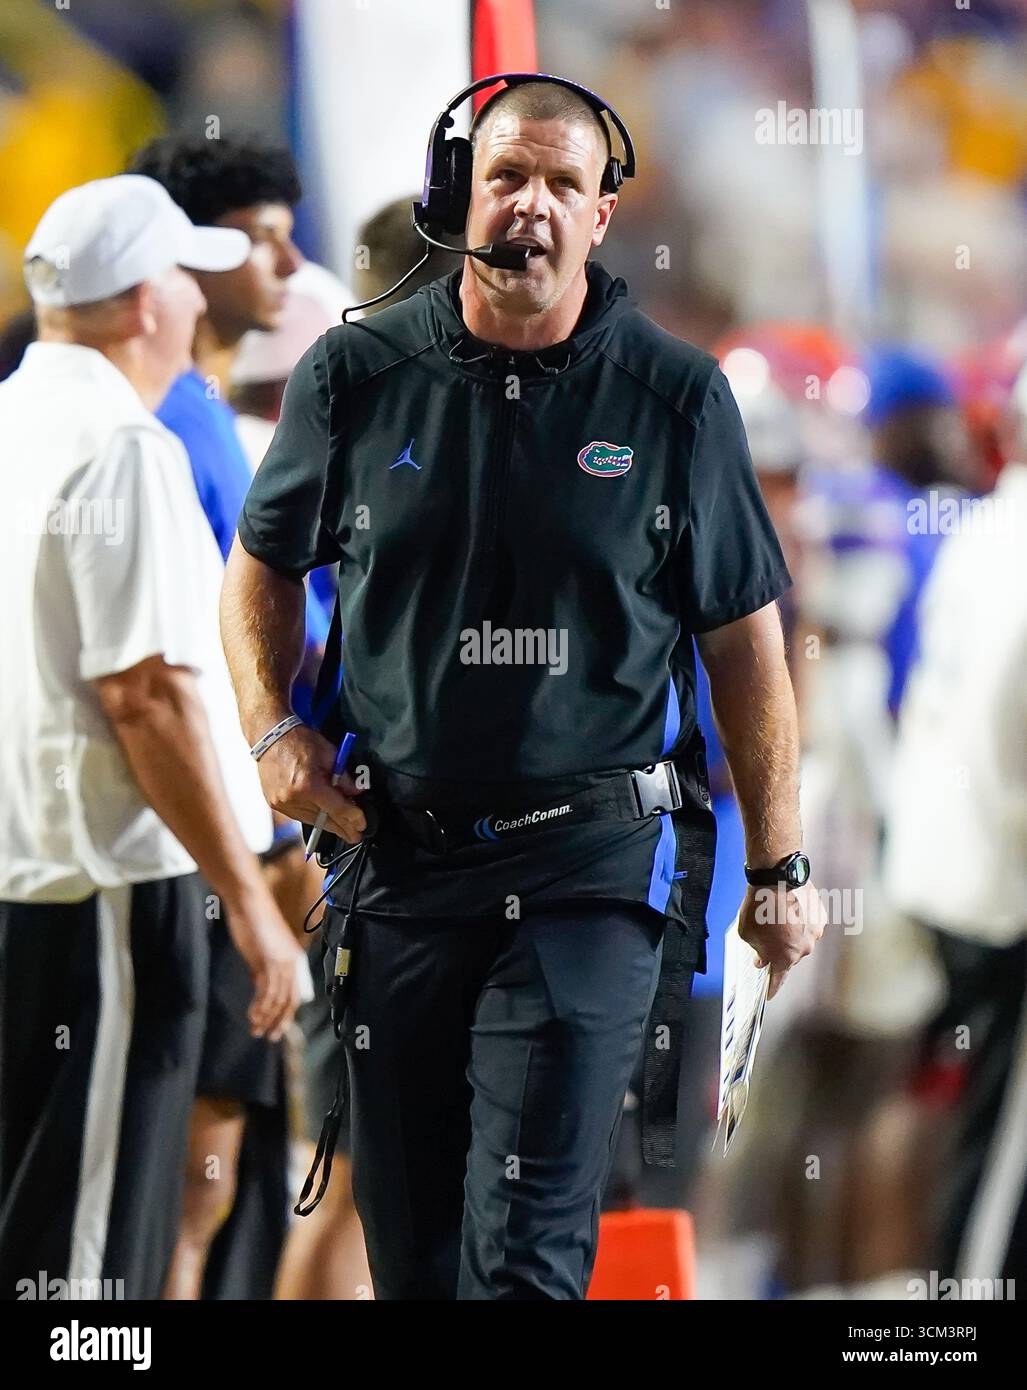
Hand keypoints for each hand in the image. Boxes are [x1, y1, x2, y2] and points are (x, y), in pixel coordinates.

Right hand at [225, 886, 302, 1040]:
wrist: (249, 902)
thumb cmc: (253, 921)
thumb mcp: (261, 951)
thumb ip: (263, 970)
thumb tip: (259, 989)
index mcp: (294, 959)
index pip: (295, 993)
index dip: (287, 1014)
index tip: (278, 1028)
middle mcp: (292, 963)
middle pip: (289, 1000)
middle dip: (280, 1021)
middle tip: (270, 1037)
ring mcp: (281, 962)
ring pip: (278, 999)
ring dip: (267, 1018)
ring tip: (256, 1031)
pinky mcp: (268, 961)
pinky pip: (266, 991)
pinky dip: (260, 1007)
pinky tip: (252, 1016)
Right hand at [255, 725, 366, 844]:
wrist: (271, 737)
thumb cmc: (301, 741)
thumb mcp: (329, 754)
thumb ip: (344, 777)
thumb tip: (356, 793)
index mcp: (308, 785)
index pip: (336, 808)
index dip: (352, 818)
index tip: (363, 825)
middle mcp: (294, 798)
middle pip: (324, 819)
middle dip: (343, 829)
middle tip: (356, 836)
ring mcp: (282, 803)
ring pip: (312, 821)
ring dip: (329, 825)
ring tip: (343, 830)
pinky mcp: (275, 804)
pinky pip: (300, 816)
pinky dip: (313, 818)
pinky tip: (324, 820)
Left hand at [737, 878, 825, 999]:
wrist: (776, 878)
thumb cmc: (759, 906)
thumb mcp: (747, 934)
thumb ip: (757, 950)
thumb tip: (762, 958)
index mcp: (785, 958)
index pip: (778, 979)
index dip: (773, 986)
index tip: (769, 993)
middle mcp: (804, 949)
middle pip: (791, 957)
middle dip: (780, 951)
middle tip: (768, 938)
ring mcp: (815, 932)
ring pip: (802, 939)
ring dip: (792, 934)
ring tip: (778, 918)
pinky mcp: (821, 916)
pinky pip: (809, 924)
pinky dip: (801, 920)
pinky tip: (789, 909)